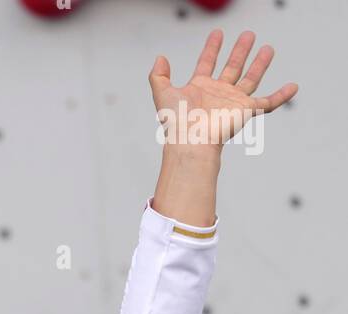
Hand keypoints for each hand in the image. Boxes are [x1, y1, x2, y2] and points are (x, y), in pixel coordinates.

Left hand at [149, 29, 298, 147]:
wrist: (191, 142)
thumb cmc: (176, 123)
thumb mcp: (162, 94)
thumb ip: (158, 76)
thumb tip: (160, 58)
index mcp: (200, 88)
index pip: (207, 63)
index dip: (211, 48)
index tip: (217, 33)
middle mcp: (218, 94)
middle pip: (232, 67)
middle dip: (240, 51)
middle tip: (248, 34)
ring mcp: (233, 102)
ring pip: (251, 78)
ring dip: (260, 63)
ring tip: (268, 47)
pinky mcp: (246, 110)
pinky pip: (268, 102)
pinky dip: (282, 95)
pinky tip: (294, 86)